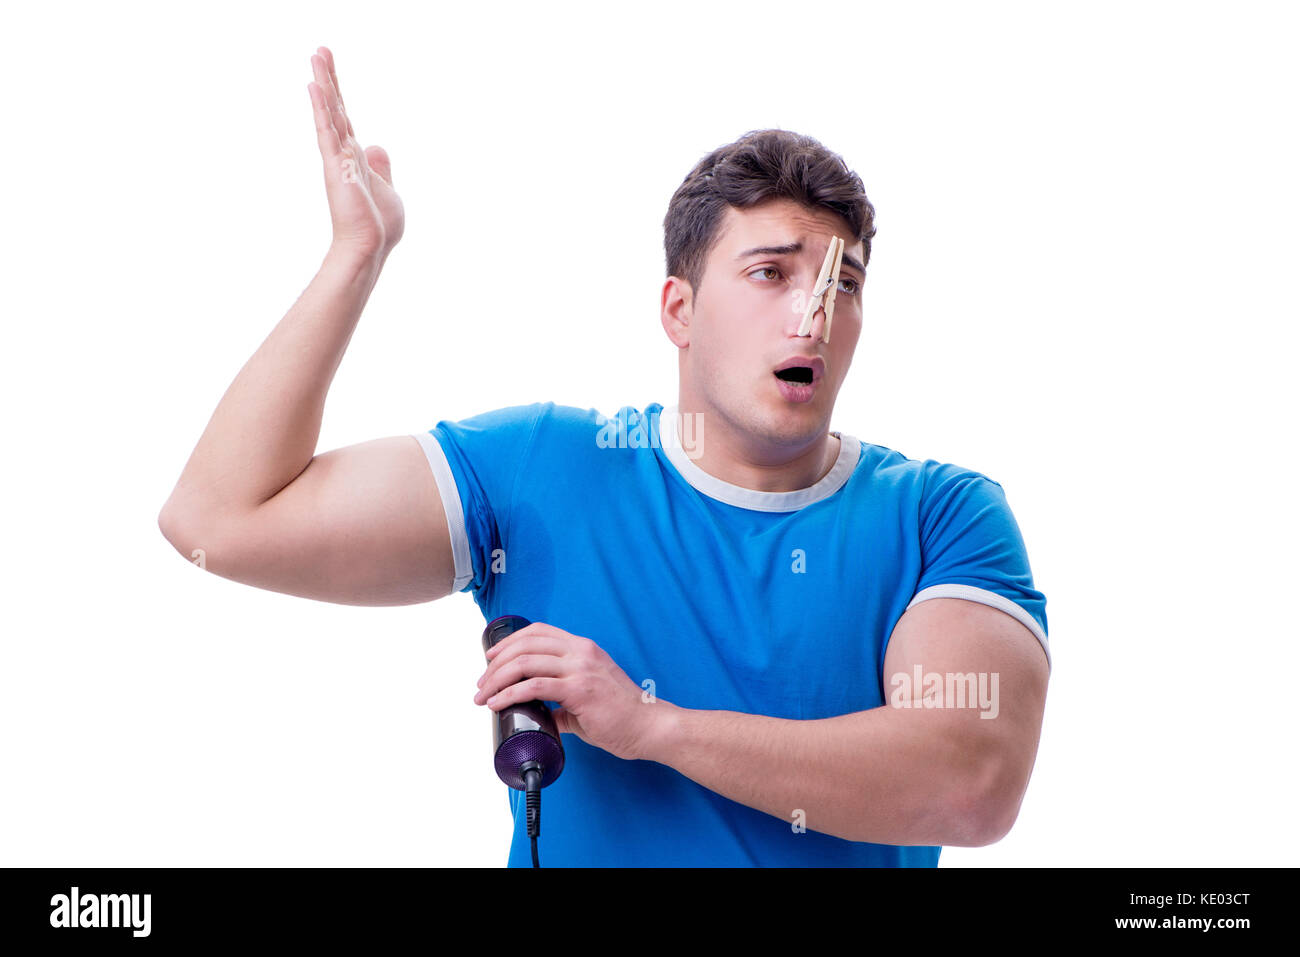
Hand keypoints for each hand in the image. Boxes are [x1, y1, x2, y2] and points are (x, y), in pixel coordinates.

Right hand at [308, 46, 403, 259]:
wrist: (370, 247)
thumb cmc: (378, 225)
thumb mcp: (388, 188)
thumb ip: (380, 166)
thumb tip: (376, 146)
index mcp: (355, 157)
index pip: (345, 117)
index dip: (338, 92)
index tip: (330, 67)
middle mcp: (343, 154)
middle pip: (335, 108)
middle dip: (329, 79)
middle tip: (320, 50)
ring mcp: (338, 159)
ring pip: (330, 114)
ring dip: (324, 85)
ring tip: (316, 57)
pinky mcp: (336, 167)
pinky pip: (328, 132)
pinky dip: (322, 109)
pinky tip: (315, 88)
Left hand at [473, 622, 667, 761]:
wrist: (649, 726)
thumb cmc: (622, 715)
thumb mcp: (587, 697)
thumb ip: (562, 702)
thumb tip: (540, 714)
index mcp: (583, 648)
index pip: (539, 632)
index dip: (510, 642)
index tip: (492, 658)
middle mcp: (581, 652)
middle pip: (526, 645)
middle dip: (496, 664)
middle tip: (482, 684)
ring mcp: (581, 668)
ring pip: (525, 662)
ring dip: (497, 680)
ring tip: (484, 696)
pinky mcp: (580, 689)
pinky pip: (535, 686)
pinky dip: (511, 694)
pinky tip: (499, 703)